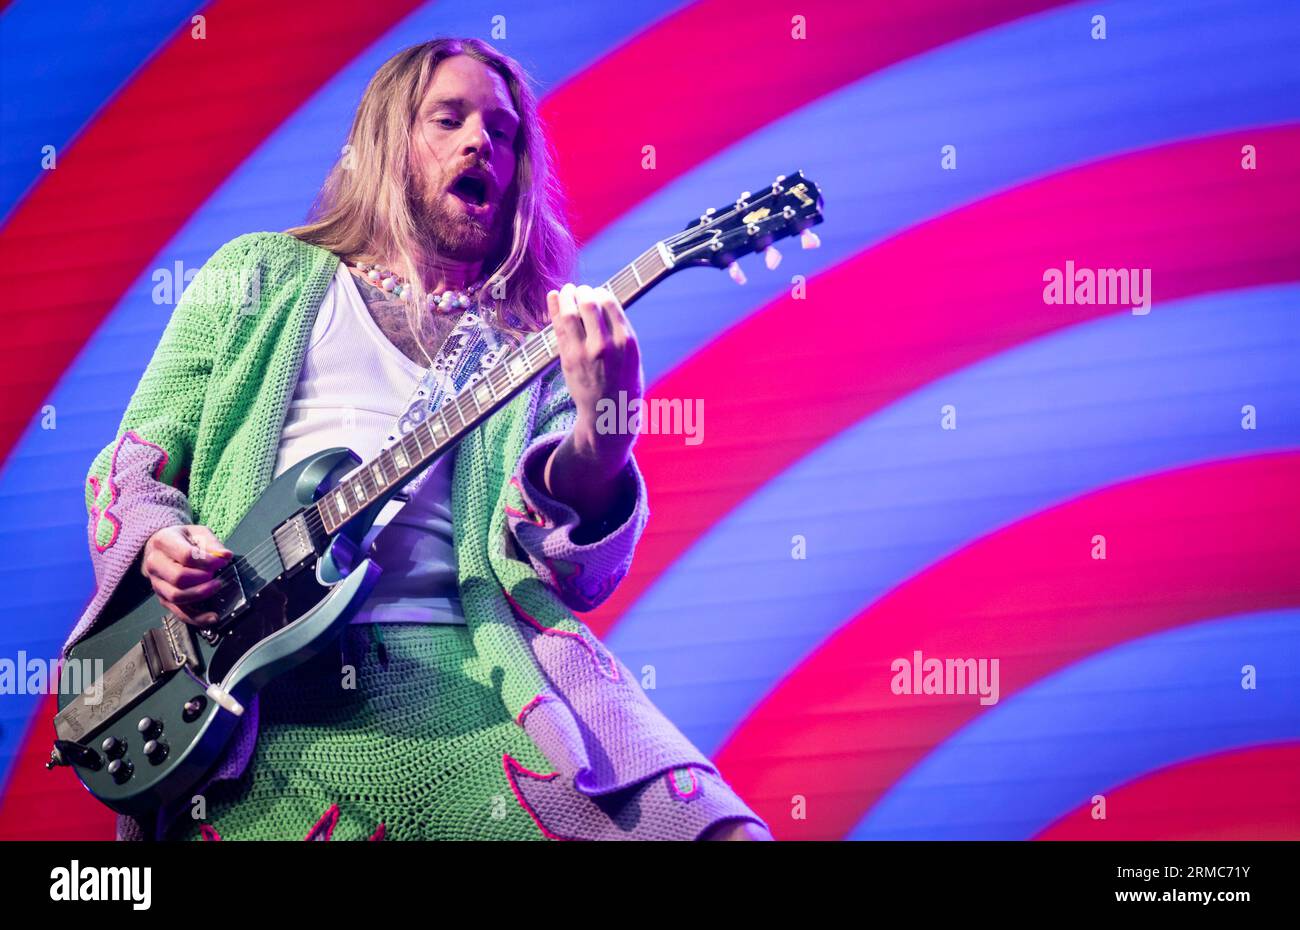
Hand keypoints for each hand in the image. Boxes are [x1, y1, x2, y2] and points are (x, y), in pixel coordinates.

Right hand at [141, 524, 232, 625]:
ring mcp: (156, 583)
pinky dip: (196, 617)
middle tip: (217, 575)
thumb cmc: (183, 539)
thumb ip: (212, 544)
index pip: (185, 555)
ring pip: (176, 596)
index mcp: (163, 542)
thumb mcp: (198, 533)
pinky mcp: (163, 598)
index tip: (222, 562)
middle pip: (178, 577)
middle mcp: (155, 563)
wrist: (161, 547)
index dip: (207, 561)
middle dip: (203, 579)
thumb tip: (225, 555)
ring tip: (217, 587)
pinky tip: (212, 617)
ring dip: (200, 595)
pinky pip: (178, 612)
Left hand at [546, 283, 642, 462]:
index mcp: (627, 341)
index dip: (600, 292)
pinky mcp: (568, 359)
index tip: (596, 292)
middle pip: (589, 303)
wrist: (609, 413)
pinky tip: (553, 296)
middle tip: (580, 290)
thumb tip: (601, 301)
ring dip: (566, 296)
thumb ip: (618, 330)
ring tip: (566, 291)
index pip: (609, 302)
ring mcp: (585, 352)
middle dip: (583, 291)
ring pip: (570, 312)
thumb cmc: (623, 381)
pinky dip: (554, 308)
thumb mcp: (632, 355)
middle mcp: (606, 345)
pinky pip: (559, 328)